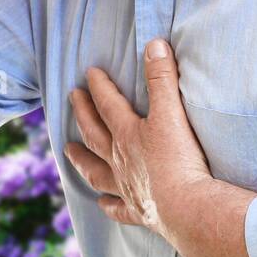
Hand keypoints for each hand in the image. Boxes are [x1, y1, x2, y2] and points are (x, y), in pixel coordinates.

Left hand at [64, 38, 213, 244]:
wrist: (187, 208)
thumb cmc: (179, 160)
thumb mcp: (171, 113)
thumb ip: (162, 78)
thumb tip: (154, 44)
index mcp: (127, 134)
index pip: (108, 104)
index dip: (99, 87)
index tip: (88, 73)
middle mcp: (120, 161)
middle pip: (94, 134)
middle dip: (83, 114)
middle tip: (72, 99)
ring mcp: (126, 187)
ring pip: (96, 171)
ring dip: (82, 159)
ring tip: (69, 151)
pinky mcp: (139, 211)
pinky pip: (119, 208)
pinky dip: (109, 206)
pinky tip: (102, 204)